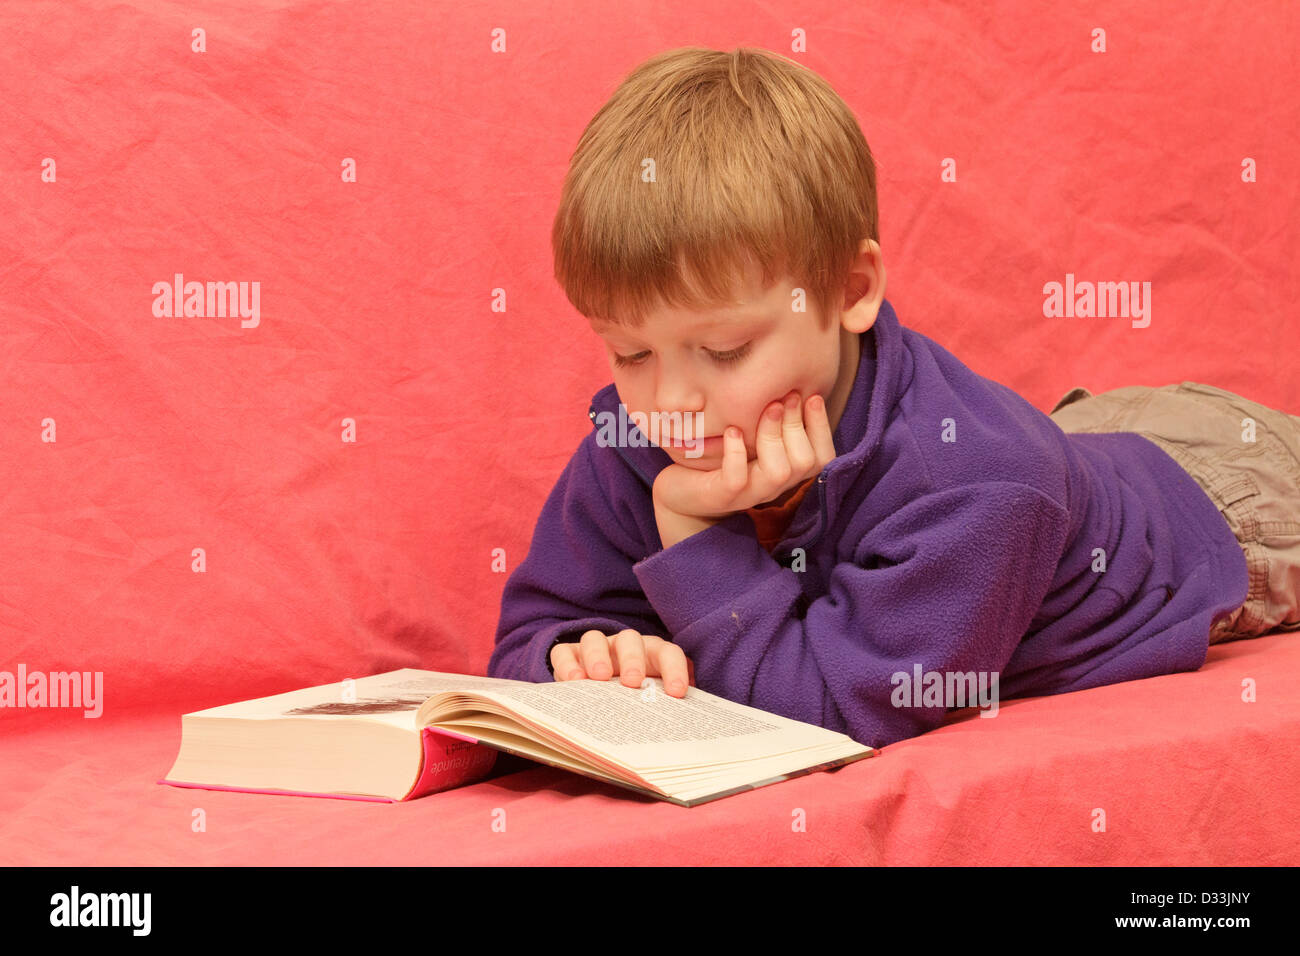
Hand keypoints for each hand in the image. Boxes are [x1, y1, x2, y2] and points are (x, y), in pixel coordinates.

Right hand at [551, 628, 695, 697]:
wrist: (599, 697)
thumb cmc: (635, 700)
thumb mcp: (651, 701)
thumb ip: (664, 707)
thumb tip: (682, 724)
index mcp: (651, 655)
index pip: (668, 653)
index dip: (675, 670)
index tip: (677, 693)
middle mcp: (623, 647)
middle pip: (630, 640)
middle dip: (632, 659)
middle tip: (632, 682)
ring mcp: (595, 649)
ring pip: (595, 639)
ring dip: (597, 656)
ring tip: (599, 678)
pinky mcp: (569, 655)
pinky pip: (564, 652)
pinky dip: (568, 664)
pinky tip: (574, 681)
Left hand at [653, 390, 836, 519]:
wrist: (680, 492)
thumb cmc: (720, 456)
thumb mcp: (753, 435)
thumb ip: (774, 418)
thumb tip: (794, 383)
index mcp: (786, 471)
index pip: (823, 457)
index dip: (822, 427)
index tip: (812, 396)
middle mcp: (773, 485)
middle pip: (805, 462)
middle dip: (797, 425)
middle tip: (784, 398)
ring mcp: (748, 493)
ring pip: (778, 472)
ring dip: (773, 436)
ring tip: (766, 409)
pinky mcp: (721, 495)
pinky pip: (737, 479)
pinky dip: (736, 453)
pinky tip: (732, 431)